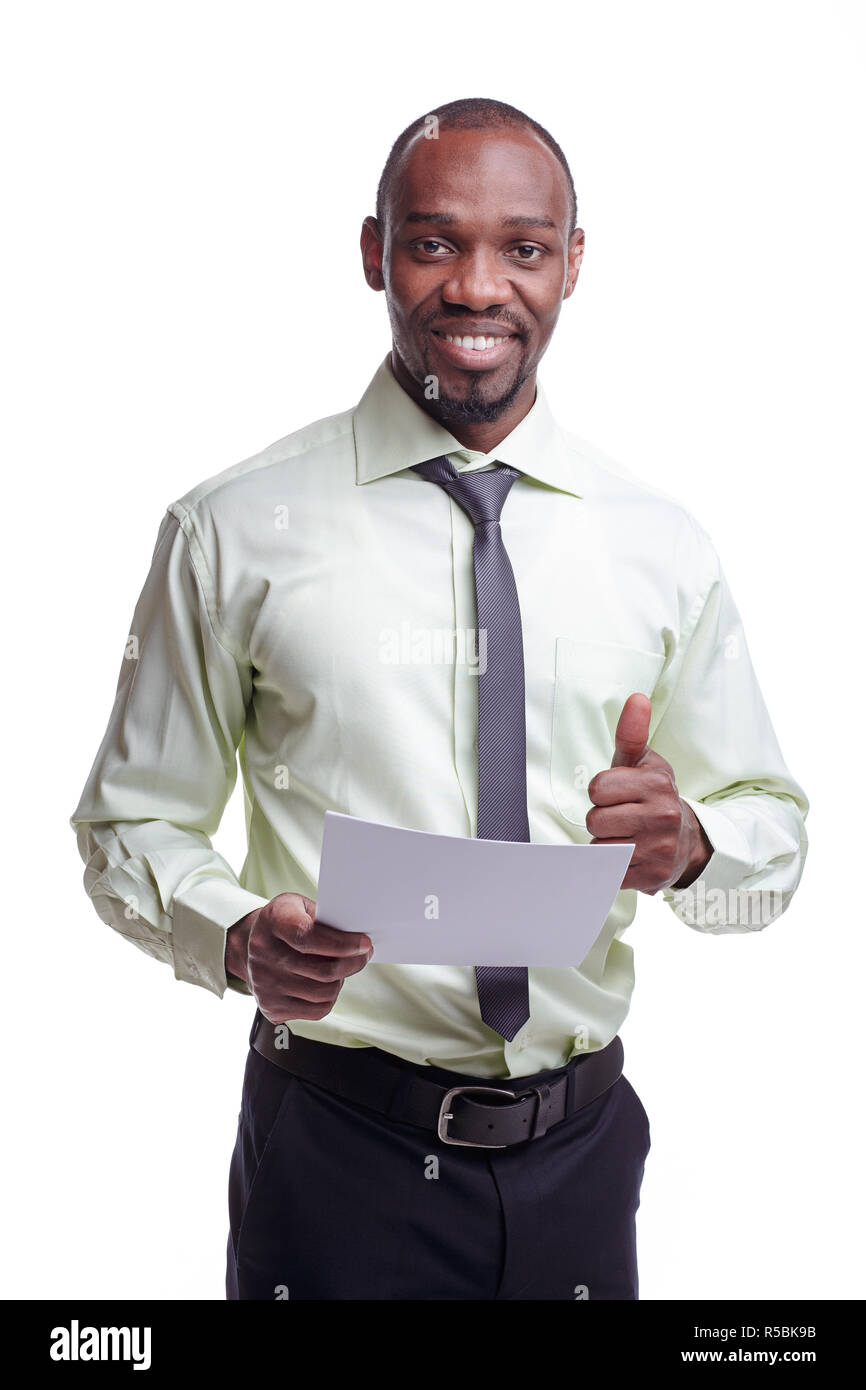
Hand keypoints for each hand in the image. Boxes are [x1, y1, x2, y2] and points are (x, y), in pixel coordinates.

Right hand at [225, 892, 372, 1023]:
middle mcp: (263, 954)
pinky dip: (330, 998)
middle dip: (352, 963)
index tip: (365, 943)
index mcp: (272, 922)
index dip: (341, 943)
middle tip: (364, 954)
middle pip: (322, 970)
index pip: (307, 936)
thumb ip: (325, 918)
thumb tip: (357, 937)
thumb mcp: (301, 906)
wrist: (252, 945)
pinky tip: (327, 983)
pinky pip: (317, 1010)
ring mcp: (264, 983)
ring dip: (341, 980)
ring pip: (324, 993)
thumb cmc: (286, 922)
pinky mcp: (270, 1007)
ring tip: (342, 967)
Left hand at [586, 692, 712, 893]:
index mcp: (657, 784)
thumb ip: (632, 733)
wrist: (686, 839)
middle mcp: (663, 816)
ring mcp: (660, 849)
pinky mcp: (653, 877)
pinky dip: (613, 867)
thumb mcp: (643, 763)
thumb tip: (636, 698)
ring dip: (606, 844)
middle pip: (595, 820)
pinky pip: (609, 872)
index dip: (601, 792)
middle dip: (602, 820)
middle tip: (623, 817)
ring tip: (627, 837)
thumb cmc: (652, 795)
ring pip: (600, 847)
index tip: (617, 794)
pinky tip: (632, 856)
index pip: (598, 789)